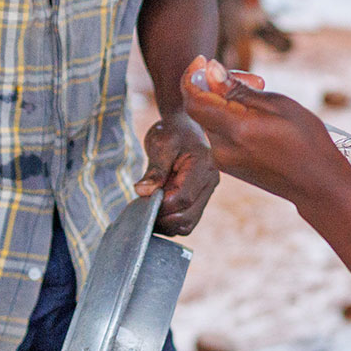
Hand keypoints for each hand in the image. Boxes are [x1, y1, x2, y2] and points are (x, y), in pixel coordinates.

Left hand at [136, 112, 219, 234]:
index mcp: (204, 167)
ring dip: (164, 223)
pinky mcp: (199, 199)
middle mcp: (210, 184)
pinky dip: (168, 221)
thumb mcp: (161, 145)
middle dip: (161, 219)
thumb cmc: (172, 131)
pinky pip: (185, 220)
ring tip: (147, 208)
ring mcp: (206, 193)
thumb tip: (144, 192)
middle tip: (140, 209)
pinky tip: (155, 208)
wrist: (183, 126)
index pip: (182, 199)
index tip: (141, 202)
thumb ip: (155, 170)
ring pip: (186, 224)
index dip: (160, 206)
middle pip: (186, 218)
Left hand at [181, 57, 350, 207]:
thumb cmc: (307, 141)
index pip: (193, 100)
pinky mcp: (229, 167)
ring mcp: (224, 161)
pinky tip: (258, 122)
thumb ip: (238, 89)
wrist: (318, 184)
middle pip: (203, 108)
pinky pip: (221, 135)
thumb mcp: (278, 104)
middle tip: (257, 82)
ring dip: (228, 105)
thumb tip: (210, 69)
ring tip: (264, 104)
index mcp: (236, 130)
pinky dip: (232, 121)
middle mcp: (223, 149)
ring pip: (212, 120)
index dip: (193, 77)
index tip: (204, 61)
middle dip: (220, 88)